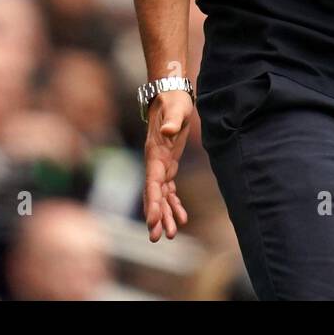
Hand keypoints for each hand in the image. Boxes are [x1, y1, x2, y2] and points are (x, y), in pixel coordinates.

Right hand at [143, 90, 193, 241]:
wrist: (171, 96)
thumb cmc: (173, 102)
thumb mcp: (176, 109)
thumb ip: (172, 121)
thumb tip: (168, 132)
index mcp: (154, 154)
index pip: (152, 184)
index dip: (153, 203)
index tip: (153, 221)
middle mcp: (154, 163)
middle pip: (154, 195)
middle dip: (156, 216)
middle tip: (159, 237)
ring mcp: (160, 165)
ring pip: (161, 196)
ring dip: (166, 214)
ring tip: (171, 235)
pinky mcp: (168, 165)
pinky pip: (169, 189)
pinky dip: (174, 204)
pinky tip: (181, 218)